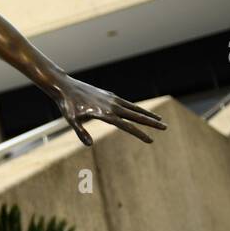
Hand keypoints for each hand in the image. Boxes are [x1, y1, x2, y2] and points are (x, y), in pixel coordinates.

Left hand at [47, 72, 166, 145]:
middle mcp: (111, 106)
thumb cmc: (66, 104)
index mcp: (104, 113)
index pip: (126, 126)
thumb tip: (89, 145)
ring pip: (133, 108)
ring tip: (159, 119)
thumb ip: (80, 132)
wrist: (64, 86)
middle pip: (135, 115)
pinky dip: (135, 107)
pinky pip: (126, 102)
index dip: (139, 134)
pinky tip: (139, 111)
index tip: (150, 140)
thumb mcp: (70, 120)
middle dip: (151, 122)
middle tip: (165, 127)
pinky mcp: (108, 95)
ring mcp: (111, 99)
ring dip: (146, 114)